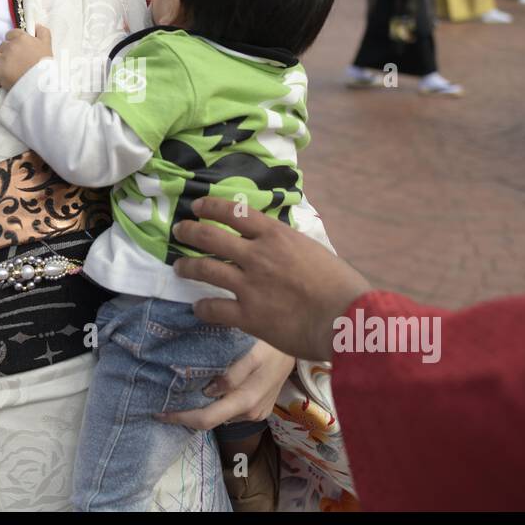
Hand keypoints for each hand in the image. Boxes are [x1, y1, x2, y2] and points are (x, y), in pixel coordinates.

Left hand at [0, 24, 52, 88]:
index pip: (10, 34)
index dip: (14, 41)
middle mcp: (10, 47)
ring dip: (0, 62)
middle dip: (7, 52)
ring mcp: (3, 60)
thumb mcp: (48, 45)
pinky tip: (1, 75)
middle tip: (16, 61)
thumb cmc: (45, 65)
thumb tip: (35, 25)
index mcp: (21, 38)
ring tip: (9, 69)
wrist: (42, 84)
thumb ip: (42, 32)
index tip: (19, 49)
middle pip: (2, 46)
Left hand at [158, 339, 294, 429]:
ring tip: (181, 390)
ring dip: (202, 405)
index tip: (157, 411)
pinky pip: (231, 408)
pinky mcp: (260, 407)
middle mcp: (250, 412)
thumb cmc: (272, 343)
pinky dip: (217, 401)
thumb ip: (232, 374)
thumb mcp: (252, 352)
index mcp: (245, 401)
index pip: (206, 419)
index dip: (180, 417)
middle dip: (186, 414)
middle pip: (211, 420)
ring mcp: (256, 412)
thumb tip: (209, 391)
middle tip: (163, 403)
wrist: (299, 341)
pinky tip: (207, 387)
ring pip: (221, 413)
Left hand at [171, 196, 370, 360]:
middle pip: (211, 236)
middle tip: (180, 231)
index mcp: (276, 235)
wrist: (345, 318)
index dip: (211, 207)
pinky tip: (199, 307)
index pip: (235, 211)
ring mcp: (249, 285)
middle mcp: (257, 256)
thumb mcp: (313, 250)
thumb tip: (278, 246)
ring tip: (180, 267)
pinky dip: (202, 307)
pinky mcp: (248, 315)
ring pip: (205, 269)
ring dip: (188, 266)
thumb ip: (288, 246)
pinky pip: (214, 308)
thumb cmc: (340, 285)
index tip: (197, 206)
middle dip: (190, 231)